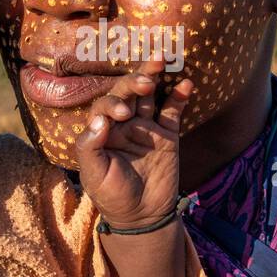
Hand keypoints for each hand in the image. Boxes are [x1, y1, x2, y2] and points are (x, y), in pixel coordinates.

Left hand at [75, 57, 192, 230]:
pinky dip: (179, 96)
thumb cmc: (112, 196)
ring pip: (150, 95)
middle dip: (134, 82)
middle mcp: (123, 124)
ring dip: (153, 76)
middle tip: (145, 82)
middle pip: (126, 92)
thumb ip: (91, 146)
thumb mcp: (94, 175)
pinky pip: (173, 111)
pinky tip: (186, 83)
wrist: (142, 217)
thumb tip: (99, 120)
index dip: (112, 104)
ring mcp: (146, 127)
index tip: (123, 114)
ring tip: (160, 59)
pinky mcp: (167, 135)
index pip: (104, 106)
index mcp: (102, 130)